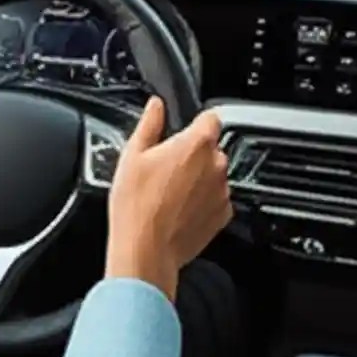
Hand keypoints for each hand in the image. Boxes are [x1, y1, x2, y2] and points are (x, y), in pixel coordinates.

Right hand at [105, 97, 231, 301]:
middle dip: (193, 155)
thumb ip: (149, 124)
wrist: (146, 251)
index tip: (183, 132)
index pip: (210, 118)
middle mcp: (216, 164)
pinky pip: (216, 199)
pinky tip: (179, 210)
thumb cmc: (136, 205)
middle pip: (211, 148)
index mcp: (197, 143)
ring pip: (214, 175)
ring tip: (169, 194)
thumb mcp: (133, 156)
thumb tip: (155, 105)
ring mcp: (222, 191)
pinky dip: (203, 202)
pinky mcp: (224, 214)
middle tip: (166, 169)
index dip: (196, 123)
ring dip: (199, 179)